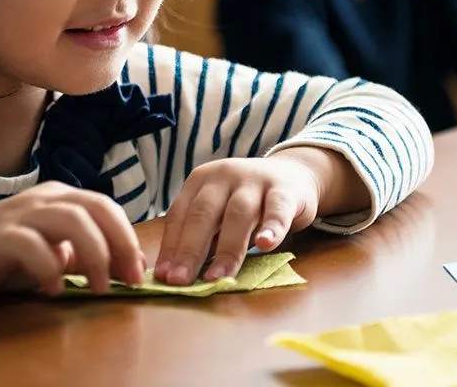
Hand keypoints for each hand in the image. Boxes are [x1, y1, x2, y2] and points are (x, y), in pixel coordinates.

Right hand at [0, 182, 144, 298]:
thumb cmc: (4, 257)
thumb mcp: (53, 255)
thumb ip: (85, 256)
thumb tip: (129, 265)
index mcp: (61, 198)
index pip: (106, 207)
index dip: (128, 238)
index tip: (138, 273)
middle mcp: (44, 199)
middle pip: (95, 208)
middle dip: (120, 244)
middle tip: (129, 280)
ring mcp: (20, 214)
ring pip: (71, 219)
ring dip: (94, 254)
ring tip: (99, 287)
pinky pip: (32, 245)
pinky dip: (49, 268)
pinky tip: (54, 290)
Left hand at [153, 154, 320, 285]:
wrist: (292, 176)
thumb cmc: (246, 203)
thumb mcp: (218, 213)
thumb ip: (202, 237)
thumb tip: (176, 274)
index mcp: (200, 180)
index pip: (179, 215)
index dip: (170, 246)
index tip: (164, 276)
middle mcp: (224, 175)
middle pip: (203, 213)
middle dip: (190, 249)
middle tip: (181, 280)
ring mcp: (255, 180)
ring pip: (238, 213)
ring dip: (226, 249)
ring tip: (218, 277)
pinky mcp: (285, 190)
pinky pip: (277, 210)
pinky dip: (271, 227)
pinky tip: (265, 245)